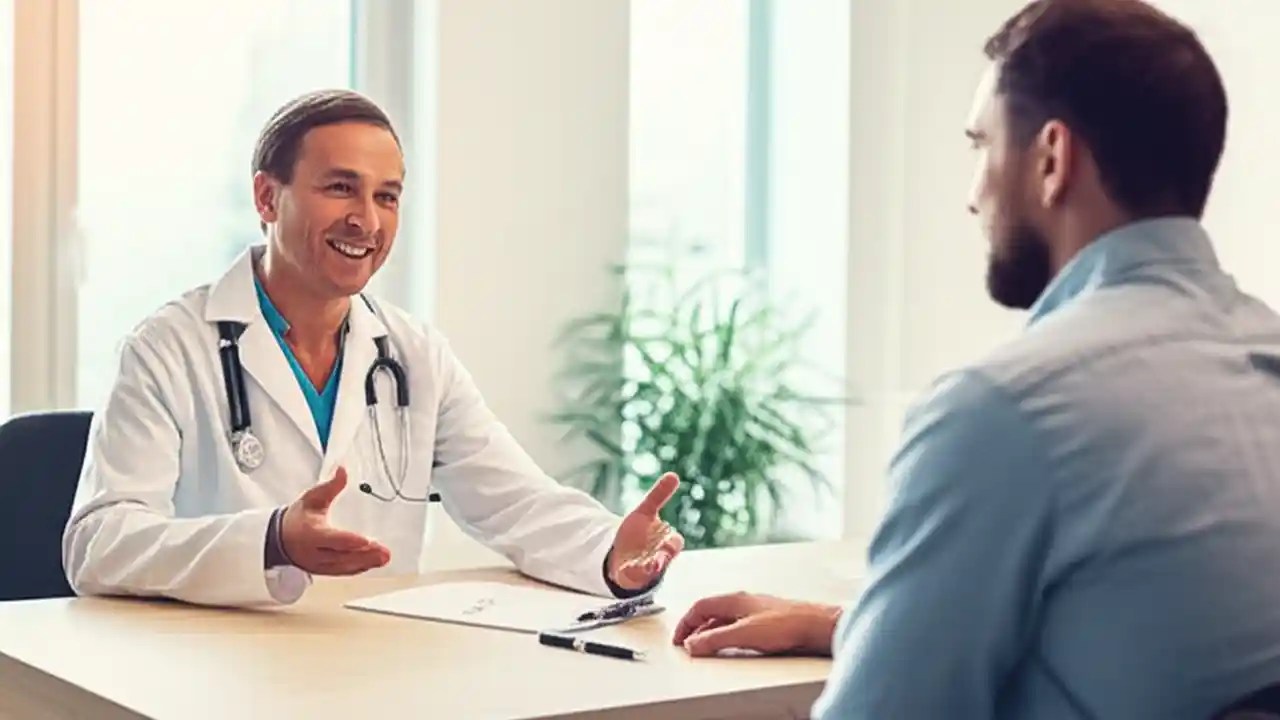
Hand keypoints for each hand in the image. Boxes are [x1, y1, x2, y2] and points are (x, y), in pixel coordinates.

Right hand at [280, 467, 391, 574]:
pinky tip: (373, 564)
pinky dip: (359, 568)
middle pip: (342, 556)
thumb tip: (343, 471)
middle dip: (364, 555)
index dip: (349, 541)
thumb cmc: (297, 518)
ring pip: (344, 567)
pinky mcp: (324, 571)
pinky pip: (343, 571)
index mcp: (311, 534)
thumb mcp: (312, 498)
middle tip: (384, 552)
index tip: (366, 541)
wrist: (280, 539)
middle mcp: (315, 553)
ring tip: (384, 558)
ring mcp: (319, 565)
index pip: (331, 539)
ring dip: (365, 563)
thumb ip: (330, 486)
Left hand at [607, 472, 684, 590]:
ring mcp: (647, 568)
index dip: (672, 542)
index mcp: (667, 542)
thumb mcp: (646, 511)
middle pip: (664, 558)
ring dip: (647, 568)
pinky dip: (631, 572)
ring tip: (640, 566)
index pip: (675, 542)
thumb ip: (659, 495)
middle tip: (656, 559)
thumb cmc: (640, 530)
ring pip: (651, 570)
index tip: (666, 538)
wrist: (626, 551)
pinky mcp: (634, 576)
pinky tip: (624, 567)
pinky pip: (635, 576)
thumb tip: (673, 475)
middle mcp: (659, 556)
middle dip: (660, 558)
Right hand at [673, 592, 842, 657]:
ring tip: (705, 647)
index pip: (700, 606)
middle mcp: (743, 601)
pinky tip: (730, 644)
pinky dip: (725, 634)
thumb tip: (694, 644)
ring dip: (710, 632)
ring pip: (724, 619)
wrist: (815, 625)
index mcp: (734, 599)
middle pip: (710, 612)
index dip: (686, 623)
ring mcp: (755, 610)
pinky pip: (737, 625)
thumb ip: (716, 639)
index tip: (679, 639)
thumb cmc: (786, 623)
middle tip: (688, 644)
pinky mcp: (766, 621)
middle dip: (695, 628)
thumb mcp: (743, 634)